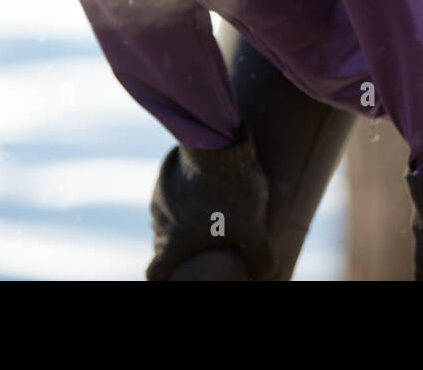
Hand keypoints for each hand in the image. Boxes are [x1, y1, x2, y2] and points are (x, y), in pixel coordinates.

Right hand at [145, 125, 276, 280]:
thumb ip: (260, 257)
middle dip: (182, 249)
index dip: (163, 279)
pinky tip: (212, 190)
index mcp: (173, 242)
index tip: (173, 279)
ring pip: (170, 218)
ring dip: (186, 220)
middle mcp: (160, 221)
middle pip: (165, 246)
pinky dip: (189, 197)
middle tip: (205, 246)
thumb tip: (267, 273)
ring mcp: (161, 196)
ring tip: (214, 214)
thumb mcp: (253, 229)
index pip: (155, 273)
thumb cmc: (231, 193)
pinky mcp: (168, 174)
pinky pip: (175, 194)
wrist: (218, 142)